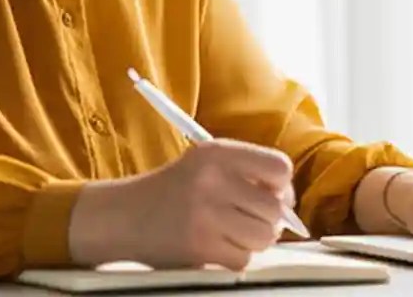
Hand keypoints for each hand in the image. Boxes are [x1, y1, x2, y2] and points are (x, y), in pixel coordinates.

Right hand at [68, 139, 295, 270]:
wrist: (123, 217)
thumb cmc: (173, 191)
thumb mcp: (206, 163)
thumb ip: (247, 173)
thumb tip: (289, 203)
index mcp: (217, 153)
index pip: (279, 167)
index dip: (282, 186)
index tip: (273, 195)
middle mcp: (213, 180)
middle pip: (275, 208)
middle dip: (269, 220)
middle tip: (249, 220)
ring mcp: (206, 215)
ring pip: (264, 237)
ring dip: (253, 241)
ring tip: (231, 233)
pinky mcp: (199, 247)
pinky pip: (243, 259)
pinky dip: (234, 258)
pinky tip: (215, 247)